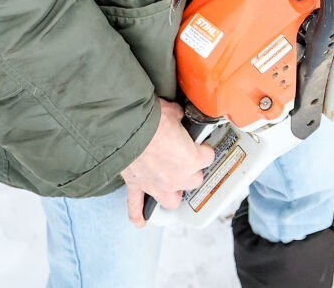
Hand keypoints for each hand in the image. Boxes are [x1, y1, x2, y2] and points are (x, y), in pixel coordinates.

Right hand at [121, 99, 214, 226]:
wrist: (125, 130)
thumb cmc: (152, 120)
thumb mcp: (173, 112)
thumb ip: (178, 117)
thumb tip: (176, 116)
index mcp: (191, 160)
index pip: (207, 157)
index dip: (203, 149)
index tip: (200, 143)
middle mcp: (177, 177)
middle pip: (193, 181)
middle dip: (192, 170)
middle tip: (186, 158)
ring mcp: (156, 185)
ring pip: (172, 200)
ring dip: (174, 193)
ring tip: (173, 185)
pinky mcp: (137, 186)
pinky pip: (136, 207)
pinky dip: (137, 215)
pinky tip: (141, 222)